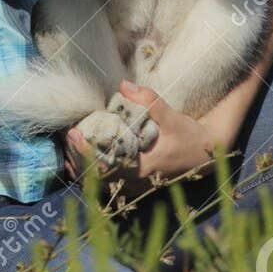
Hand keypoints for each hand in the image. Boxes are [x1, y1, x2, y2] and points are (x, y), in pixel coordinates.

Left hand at [63, 80, 218, 188]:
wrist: (205, 155)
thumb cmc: (190, 137)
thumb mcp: (173, 117)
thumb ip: (149, 101)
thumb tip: (123, 85)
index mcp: (142, 169)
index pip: (106, 166)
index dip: (86, 152)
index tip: (74, 133)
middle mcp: (135, 182)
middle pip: (95, 175)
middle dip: (77, 155)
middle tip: (67, 132)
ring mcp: (133, 186)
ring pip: (98, 180)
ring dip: (82, 162)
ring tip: (71, 141)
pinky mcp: (132, 184)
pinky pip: (105, 180)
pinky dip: (91, 168)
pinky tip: (82, 154)